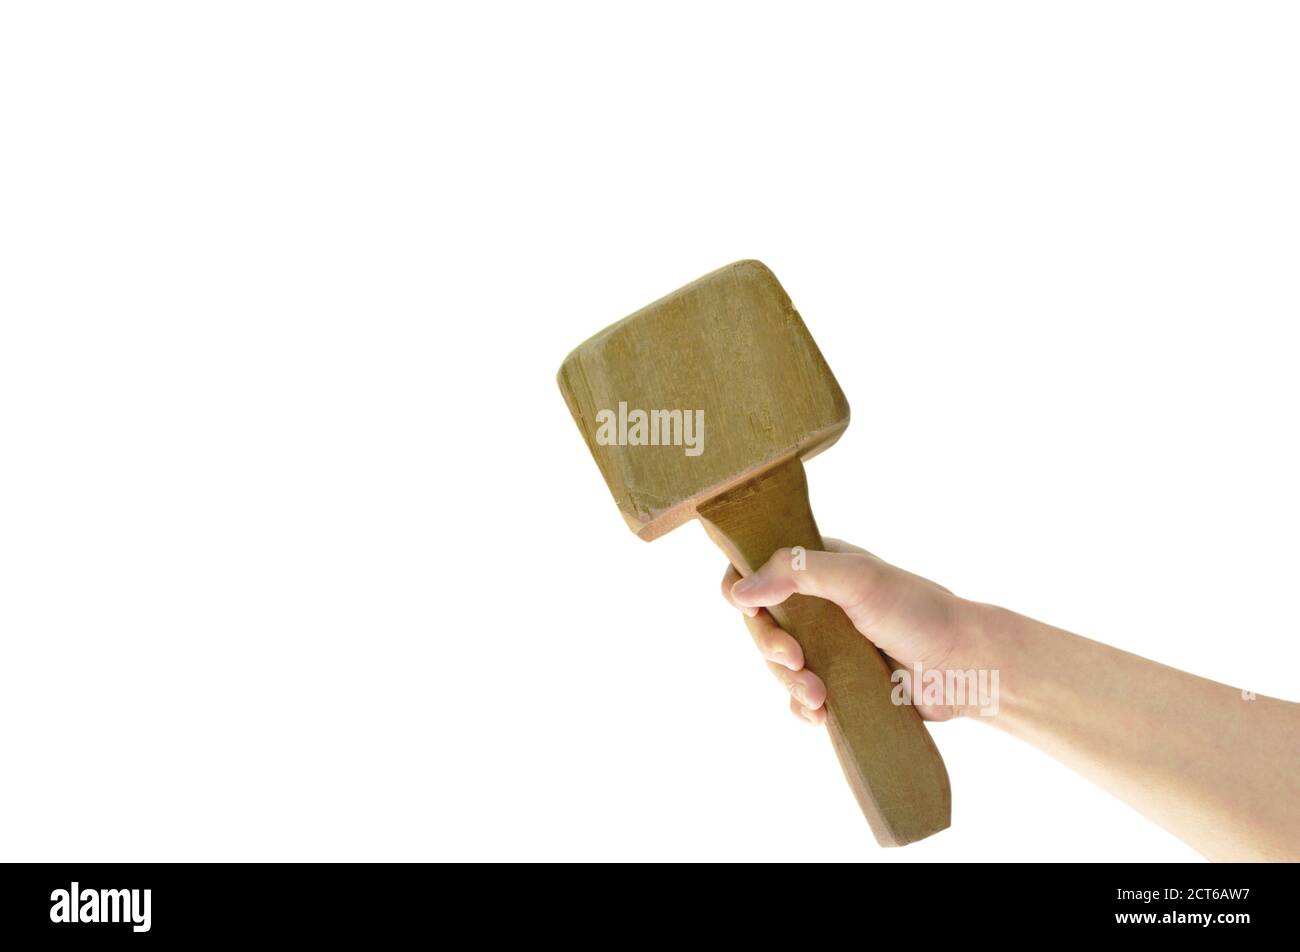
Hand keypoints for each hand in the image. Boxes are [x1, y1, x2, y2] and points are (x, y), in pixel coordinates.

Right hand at [720, 539, 980, 722]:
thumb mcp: (857, 579)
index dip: (742, 590)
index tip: (750, 610)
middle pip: (760, 624)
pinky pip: (800, 698)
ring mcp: (827, 645)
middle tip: (795, 660)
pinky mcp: (839, 683)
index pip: (757, 568)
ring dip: (790, 682)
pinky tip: (820, 715)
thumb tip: (738, 592)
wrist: (965, 668)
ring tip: (819, 695)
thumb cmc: (918, 611)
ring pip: (778, 665)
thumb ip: (797, 573)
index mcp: (818, 567)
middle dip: (771, 647)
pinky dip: (803, 708)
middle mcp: (818, 604)